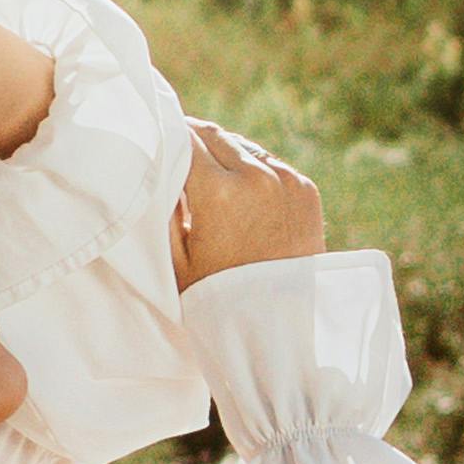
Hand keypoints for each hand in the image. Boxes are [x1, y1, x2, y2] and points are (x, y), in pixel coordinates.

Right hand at [171, 117, 325, 283]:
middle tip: (178, 149)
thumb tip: (159, 165)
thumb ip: (163, 205)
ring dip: (224, 153)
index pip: (185, 139)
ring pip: (243, 146)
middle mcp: (256, 177)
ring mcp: (287, 180)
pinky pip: (270, 164)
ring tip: (209, 175)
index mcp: (218, 192)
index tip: (157, 135)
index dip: (168, 134)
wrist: (277, 328)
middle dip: (194, 140)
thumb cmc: (216, 298)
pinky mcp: (306, 190)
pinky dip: (253, 170)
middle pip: (214, 135)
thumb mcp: (174, 256)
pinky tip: (240, 192)